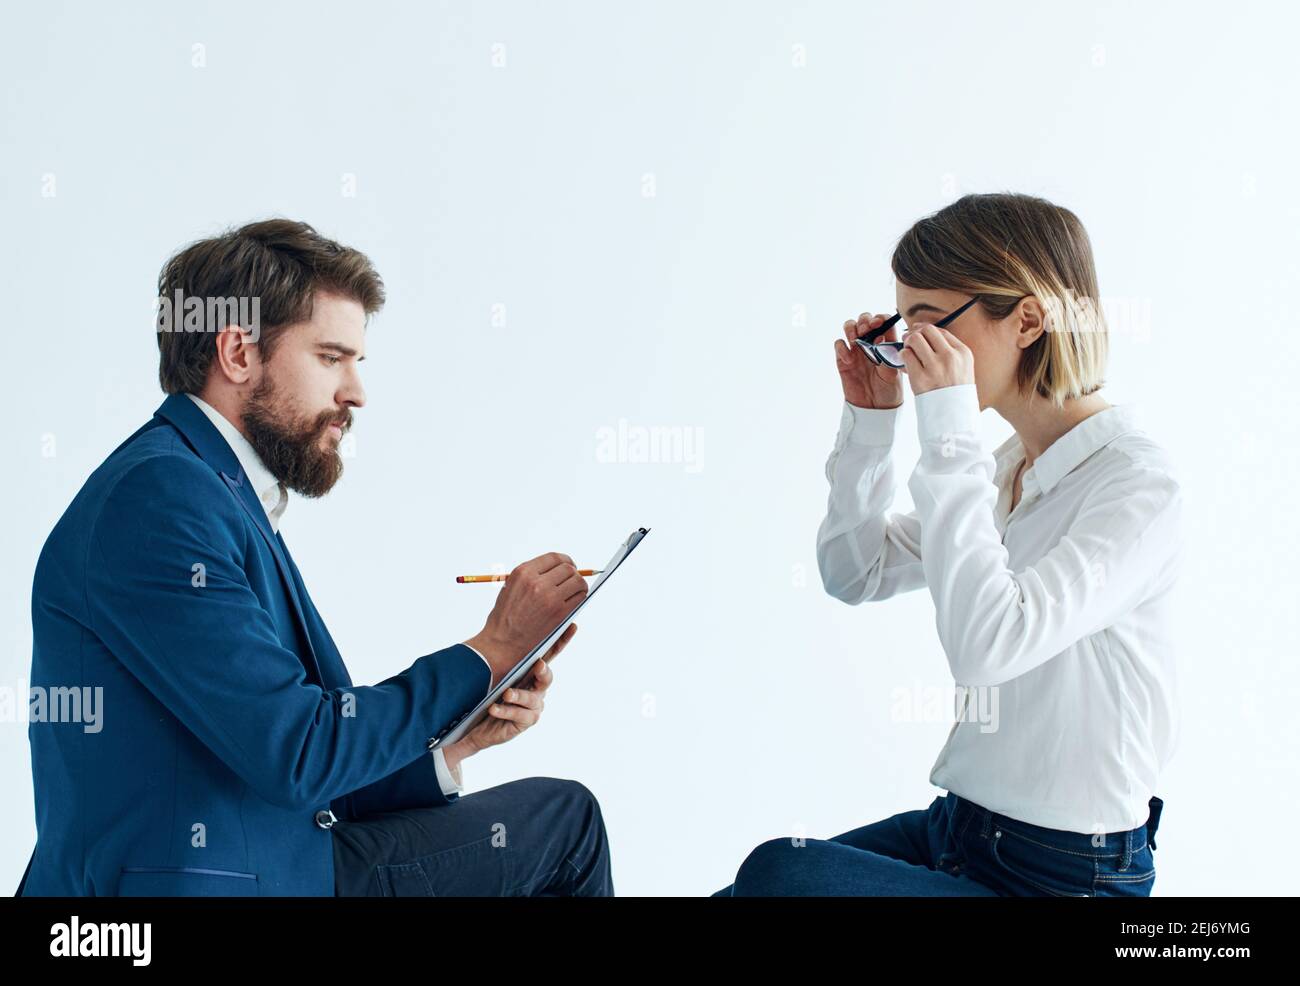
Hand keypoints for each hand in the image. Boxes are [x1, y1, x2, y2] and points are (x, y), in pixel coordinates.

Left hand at [450, 623, 575, 761]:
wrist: (476, 724)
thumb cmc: (486, 694)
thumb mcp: (490, 673)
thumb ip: (496, 658)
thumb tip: (491, 634)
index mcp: (531, 671)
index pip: (549, 654)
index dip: (562, 640)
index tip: (572, 626)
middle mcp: (537, 688)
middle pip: (546, 678)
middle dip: (543, 671)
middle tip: (538, 665)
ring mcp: (534, 706)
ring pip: (531, 698)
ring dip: (518, 695)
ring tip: (506, 694)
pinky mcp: (527, 721)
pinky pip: (518, 715)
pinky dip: (505, 710)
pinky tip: (494, 708)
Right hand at [465, 553, 587, 687]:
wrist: (502, 644)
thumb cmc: (505, 617)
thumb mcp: (510, 587)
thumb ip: (530, 576)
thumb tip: (552, 570)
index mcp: (523, 573)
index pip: (553, 557)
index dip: (565, 560)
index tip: (568, 565)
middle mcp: (536, 582)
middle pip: (568, 568)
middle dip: (574, 573)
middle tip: (573, 579)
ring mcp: (549, 597)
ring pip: (577, 581)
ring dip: (579, 585)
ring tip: (576, 590)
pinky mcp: (559, 613)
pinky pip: (579, 598)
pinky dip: (580, 598)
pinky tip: (575, 601)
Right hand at [834, 313, 904, 408]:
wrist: (875, 408)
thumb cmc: (889, 390)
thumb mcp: (894, 372)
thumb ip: (887, 354)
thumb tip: (880, 337)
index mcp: (886, 342)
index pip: (883, 321)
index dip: (880, 318)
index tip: (879, 323)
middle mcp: (871, 343)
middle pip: (865, 319)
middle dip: (865, 320)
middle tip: (867, 329)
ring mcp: (856, 350)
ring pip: (850, 327)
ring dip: (851, 328)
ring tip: (856, 340)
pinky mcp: (843, 360)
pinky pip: (839, 345)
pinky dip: (842, 347)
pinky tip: (849, 359)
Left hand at [899, 322, 974, 395]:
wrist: (953, 416)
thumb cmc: (955, 392)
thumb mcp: (962, 368)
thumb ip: (949, 352)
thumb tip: (925, 335)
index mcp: (963, 353)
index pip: (941, 331)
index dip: (926, 329)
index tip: (919, 333)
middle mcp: (950, 357)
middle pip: (927, 330)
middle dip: (915, 332)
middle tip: (909, 340)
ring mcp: (935, 367)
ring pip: (915, 339)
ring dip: (907, 342)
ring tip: (907, 350)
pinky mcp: (921, 377)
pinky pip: (906, 355)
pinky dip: (903, 356)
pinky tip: (905, 362)